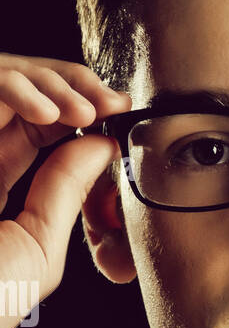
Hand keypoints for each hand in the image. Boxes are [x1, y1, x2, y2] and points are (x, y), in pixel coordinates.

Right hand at [0, 54, 129, 327]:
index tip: (117, 112)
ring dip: (48, 84)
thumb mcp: (37, 249)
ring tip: (85, 111)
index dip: (77, 111)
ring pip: (0, 78)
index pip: (36, 125)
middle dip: (70, 86)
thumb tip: (100, 145)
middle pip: (19, 92)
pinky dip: (14, 89)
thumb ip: (65, 193)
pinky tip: (49, 112)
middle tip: (110, 101)